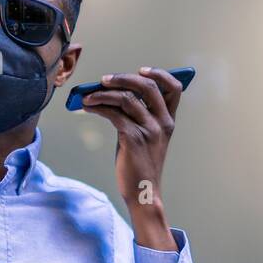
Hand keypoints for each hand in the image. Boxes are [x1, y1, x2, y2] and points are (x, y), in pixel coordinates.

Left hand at [81, 67, 182, 249]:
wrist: (142, 192)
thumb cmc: (141, 164)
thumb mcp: (147, 136)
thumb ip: (139, 115)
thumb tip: (114, 92)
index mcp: (169, 120)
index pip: (174, 88)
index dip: (159, 74)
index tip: (141, 70)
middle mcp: (163, 123)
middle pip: (148, 86)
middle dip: (123, 78)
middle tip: (104, 79)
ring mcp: (150, 131)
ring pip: (126, 98)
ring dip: (103, 93)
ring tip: (88, 96)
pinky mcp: (133, 139)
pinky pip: (114, 114)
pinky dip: (98, 107)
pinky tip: (88, 107)